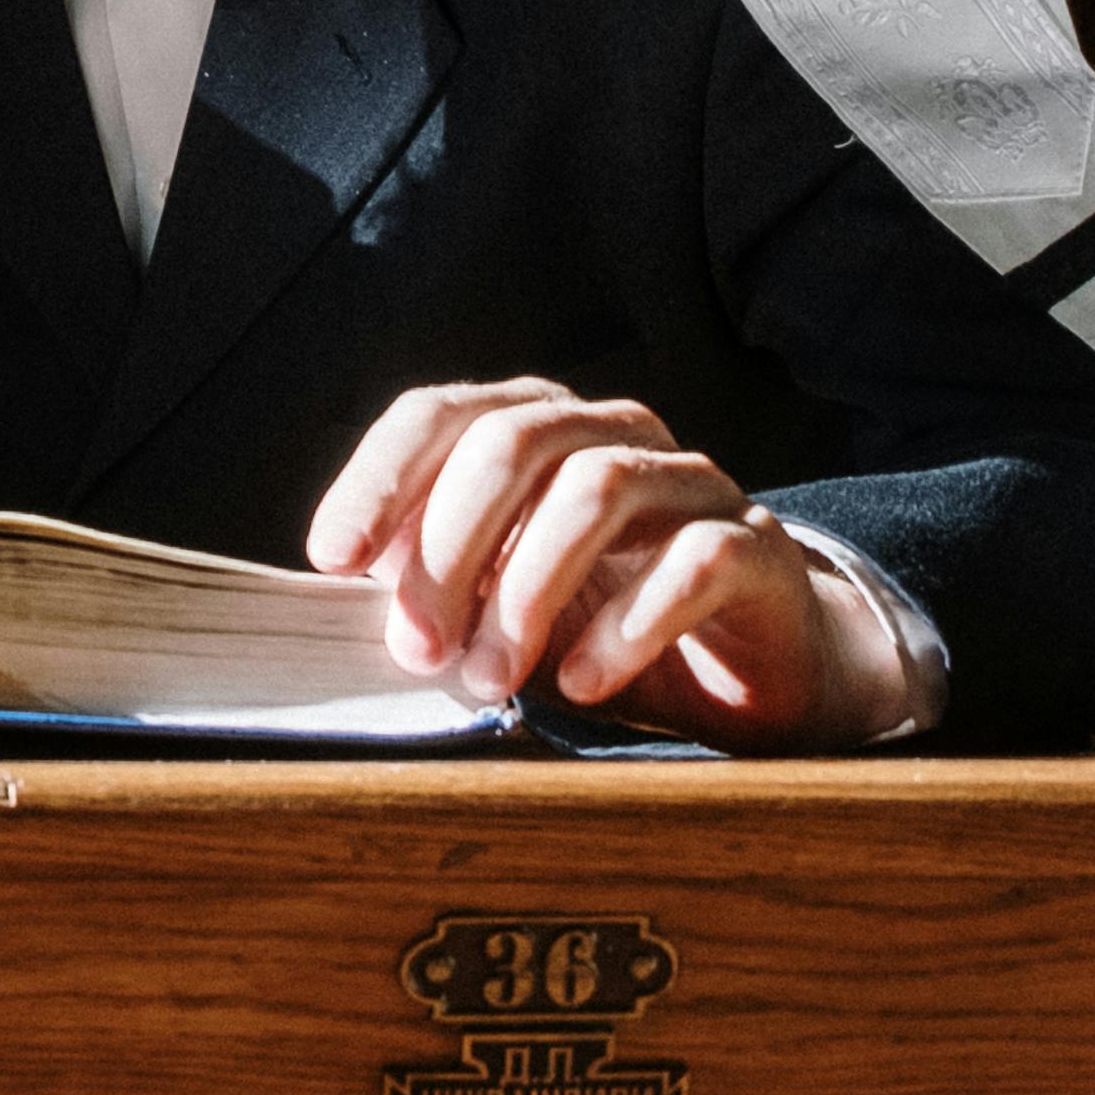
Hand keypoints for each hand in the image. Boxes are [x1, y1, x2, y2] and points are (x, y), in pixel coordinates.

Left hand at [303, 378, 919, 751]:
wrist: (760, 666)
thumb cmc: (606, 625)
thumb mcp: (504, 604)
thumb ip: (436, 587)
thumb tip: (343, 599)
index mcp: (538, 429)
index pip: (442, 412)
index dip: (381, 476)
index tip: (334, 558)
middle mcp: (614, 435)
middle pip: (513, 444)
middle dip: (449, 547)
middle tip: (416, 649)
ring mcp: (693, 484)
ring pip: (597, 489)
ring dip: (526, 589)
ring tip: (490, 678)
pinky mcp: (758, 547)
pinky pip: (692, 561)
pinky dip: (625, 624)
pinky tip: (581, 682)